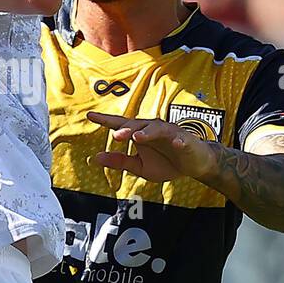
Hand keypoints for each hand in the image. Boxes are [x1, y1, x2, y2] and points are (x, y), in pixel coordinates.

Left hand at [86, 111, 220, 182]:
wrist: (193, 165)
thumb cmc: (166, 162)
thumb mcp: (140, 166)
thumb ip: (120, 161)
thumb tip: (95, 158)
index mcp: (140, 135)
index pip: (121, 125)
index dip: (106, 120)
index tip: (90, 115)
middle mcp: (153, 130)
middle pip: (137, 125)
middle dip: (126, 129)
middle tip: (116, 135)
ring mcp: (170, 133)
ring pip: (157, 129)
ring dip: (147, 132)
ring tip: (137, 137)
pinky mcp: (184, 140)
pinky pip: (181, 139)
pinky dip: (177, 140)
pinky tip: (175, 144)